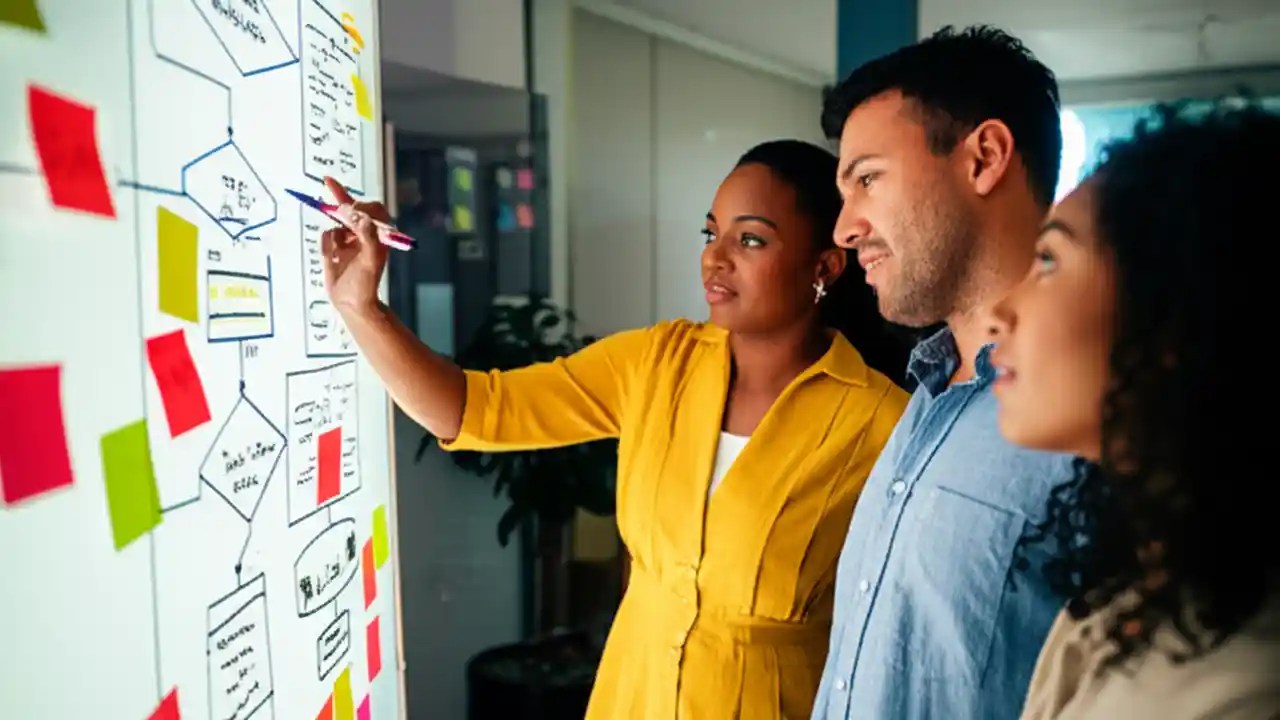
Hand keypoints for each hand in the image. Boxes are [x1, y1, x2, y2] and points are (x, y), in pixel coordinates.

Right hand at [321, 176, 390, 313]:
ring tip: (340, 251)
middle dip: (340, 196)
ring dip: (336, 232)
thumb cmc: (367, 282)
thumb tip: (357, 215)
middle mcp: (363, 233)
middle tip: (328, 181)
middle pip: (352, 208)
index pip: (372, 209)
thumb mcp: (371, 258)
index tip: (350, 206)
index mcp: (378, 234)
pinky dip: (327, 245)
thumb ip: (367, 235)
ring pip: (336, 223)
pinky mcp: (333, 248)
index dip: (361, 204)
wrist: (351, 303)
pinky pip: (326, 236)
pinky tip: (333, 258)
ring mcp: (347, 240)